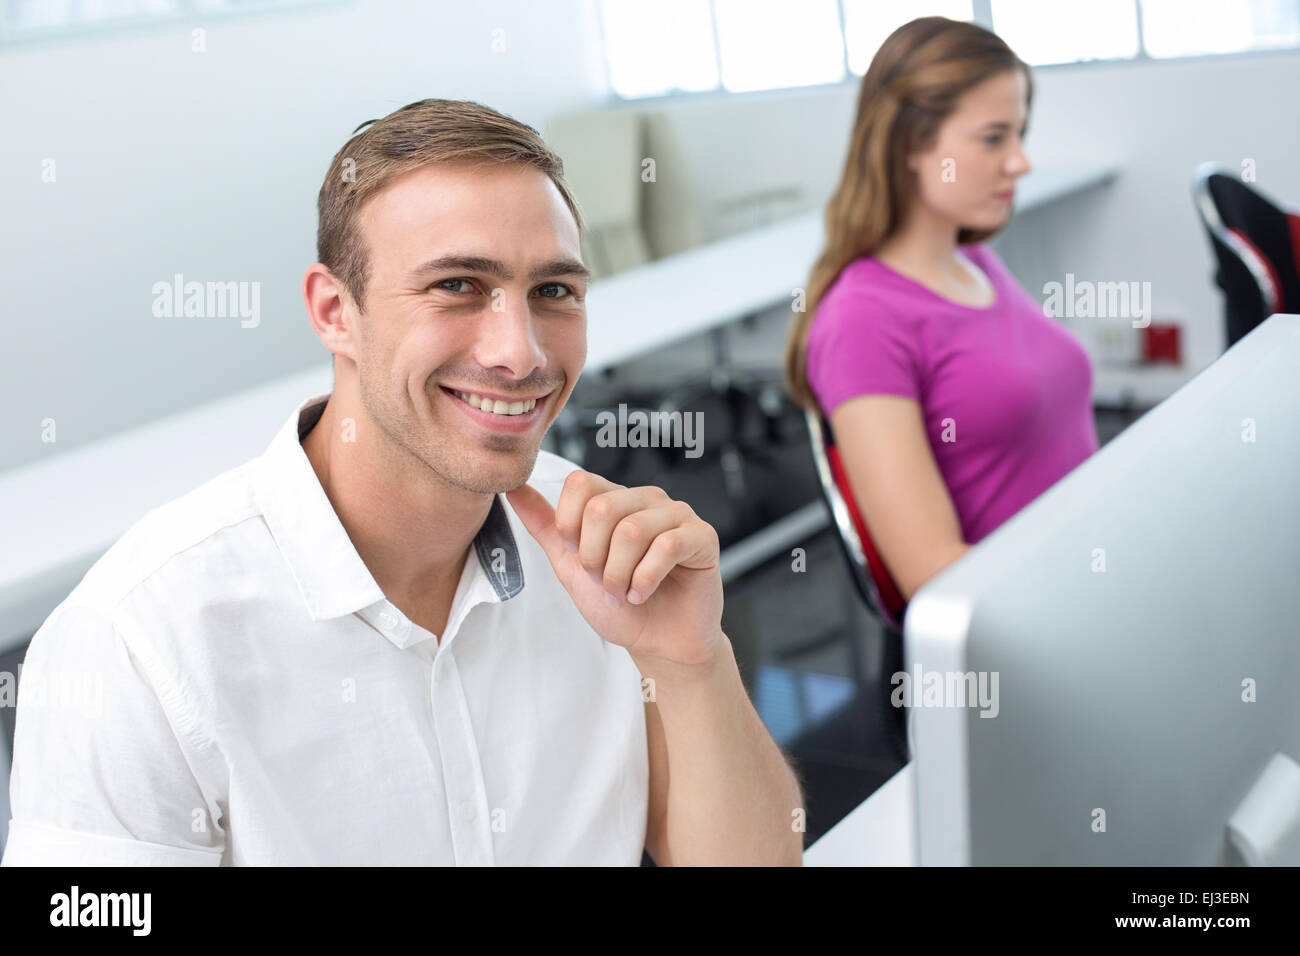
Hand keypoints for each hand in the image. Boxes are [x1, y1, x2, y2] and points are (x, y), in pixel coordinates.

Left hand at [505, 470, 724, 667]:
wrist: (656, 644)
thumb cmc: (618, 604)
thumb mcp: (570, 566)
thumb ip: (545, 526)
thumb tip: (513, 488)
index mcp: (615, 498)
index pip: (581, 483)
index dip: (570, 526)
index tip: (579, 558)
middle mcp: (647, 499)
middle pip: (602, 508)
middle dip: (594, 559)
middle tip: (605, 583)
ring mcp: (678, 514)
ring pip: (632, 530)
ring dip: (619, 575)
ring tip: (625, 592)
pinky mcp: (703, 537)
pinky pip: (667, 547)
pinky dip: (646, 580)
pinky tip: (644, 594)